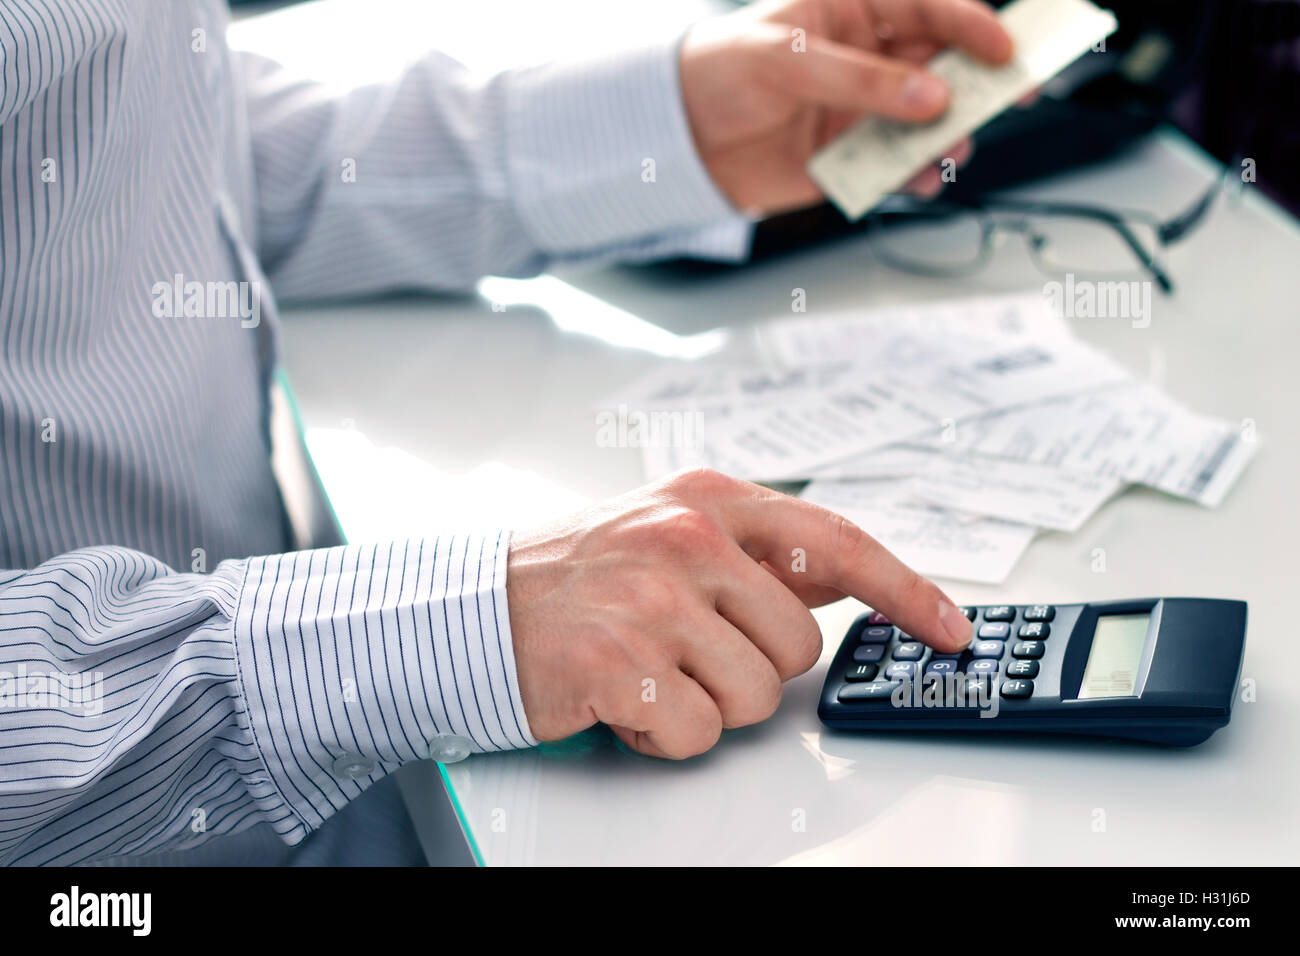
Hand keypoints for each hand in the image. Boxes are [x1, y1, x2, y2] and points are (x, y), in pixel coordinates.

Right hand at [508, 469, 973, 758]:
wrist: (467, 608)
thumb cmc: (572, 576)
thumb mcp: (666, 531)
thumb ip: (755, 551)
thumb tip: (846, 578)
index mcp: (708, 499)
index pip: (838, 541)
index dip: (907, 590)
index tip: (951, 629)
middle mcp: (685, 538)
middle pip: (798, 645)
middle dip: (751, 668)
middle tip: (686, 653)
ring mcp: (652, 599)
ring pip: (755, 698)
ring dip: (704, 705)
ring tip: (648, 672)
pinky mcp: (618, 661)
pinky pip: (695, 734)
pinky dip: (661, 736)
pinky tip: (621, 700)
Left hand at [679, 0, 1013, 213]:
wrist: (678, 139)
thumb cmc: (717, 73)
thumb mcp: (784, 61)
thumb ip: (859, 79)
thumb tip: (929, 97)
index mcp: (855, 10)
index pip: (928, 8)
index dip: (972, 25)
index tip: (1005, 49)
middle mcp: (869, 58)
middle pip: (944, 65)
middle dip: (979, 82)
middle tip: (1015, 96)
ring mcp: (864, 110)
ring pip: (928, 120)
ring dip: (949, 133)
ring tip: (952, 146)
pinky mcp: (852, 157)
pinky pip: (897, 166)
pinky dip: (914, 174)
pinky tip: (919, 176)